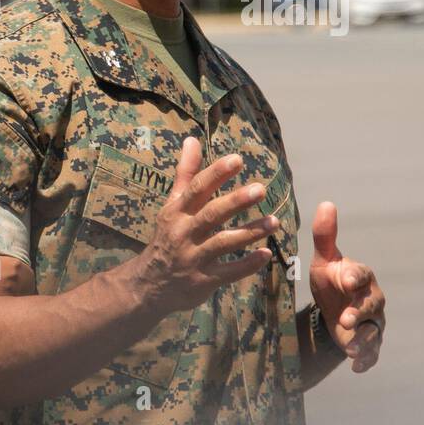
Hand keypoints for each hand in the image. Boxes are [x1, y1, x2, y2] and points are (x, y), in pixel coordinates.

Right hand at [130, 136, 274, 313]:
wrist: (149, 285)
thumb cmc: (168, 237)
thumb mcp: (172, 205)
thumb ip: (186, 173)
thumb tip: (192, 139)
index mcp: (178, 212)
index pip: (197, 189)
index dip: (216, 173)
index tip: (237, 159)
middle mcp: (185, 233)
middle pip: (212, 214)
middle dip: (236, 201)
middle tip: (261, 189)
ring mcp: (194, 258)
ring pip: (223, 243)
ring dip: (249, 232)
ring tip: (274, 222)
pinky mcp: (203, 281)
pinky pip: (228, 272)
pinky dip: (247, 264)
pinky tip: (267, 254)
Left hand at [308, 201, 385, 372]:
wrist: (332, 310)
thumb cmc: (331, 281)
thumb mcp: (324, 261)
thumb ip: (325, 236)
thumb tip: (326, 203)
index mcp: (360, 276)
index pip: (361, 274)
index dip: (354, 276)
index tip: (346, 279)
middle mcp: (371, 299)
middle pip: (370, 305)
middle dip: (358, 313)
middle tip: (344, 319)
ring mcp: (372, 323)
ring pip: (373, 332)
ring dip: (363, 341)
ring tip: (351, 350)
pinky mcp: (368, 344)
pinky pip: (373, 354)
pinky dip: (366, 361)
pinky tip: (356, 367)